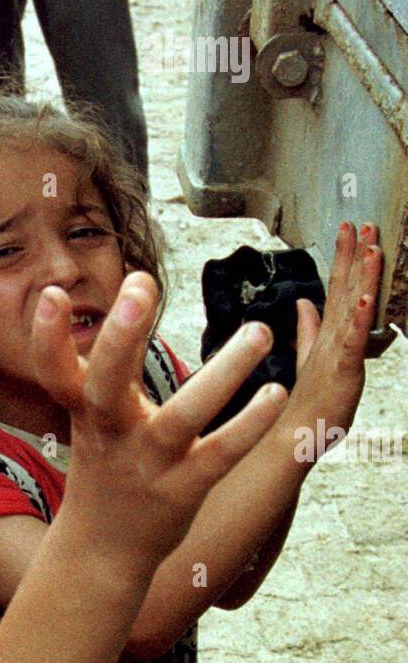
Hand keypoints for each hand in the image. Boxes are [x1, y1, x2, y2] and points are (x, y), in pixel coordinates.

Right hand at [31, 274, 288, 575]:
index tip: (50, 293)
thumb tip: (123, 301)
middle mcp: (111, 435)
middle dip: (120, 337)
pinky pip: (221, 454)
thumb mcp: (88, 420)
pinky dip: (249, 424)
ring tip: (259, 330)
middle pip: (106, 385)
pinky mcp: (183, 488)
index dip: (46, 336)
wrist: (100, 552)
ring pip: (183, 416)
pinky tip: (277, 394)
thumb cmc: (103, 470)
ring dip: (224, 374)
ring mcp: (148, 463)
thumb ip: (100, 369)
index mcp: (84, 414)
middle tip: (141, 284)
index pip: (54, 373)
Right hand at [289, 222, 381, 440]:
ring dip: (361, 277)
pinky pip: (353, 342)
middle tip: (362, 223)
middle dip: (354, 255)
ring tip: (370, 248)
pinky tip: (365, 300)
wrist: (293, 438)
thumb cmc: (305, 404)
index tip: (348, 229)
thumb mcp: (309, 359)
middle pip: (344, 289)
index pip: (336, 288)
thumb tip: (304, 303)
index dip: (343, 258)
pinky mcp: (342, 370)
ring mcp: (335, 353)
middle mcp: (330, 338)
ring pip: (351, 308)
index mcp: (325, 335)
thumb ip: (308, 329)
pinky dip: (359, 320)